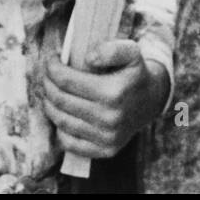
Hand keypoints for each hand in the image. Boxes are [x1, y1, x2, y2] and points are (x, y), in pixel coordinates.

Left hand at [43, 40, 169, 159]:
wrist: (152, 100)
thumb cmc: (134, 73)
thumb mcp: (131, 51)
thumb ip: (112, 49)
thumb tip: (89, 58)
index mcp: (114, 92)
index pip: (66, 80)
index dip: (52, 68)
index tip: (51, 59)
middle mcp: (110, 118)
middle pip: (60, 100)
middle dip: (47, 84)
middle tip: (47, 75)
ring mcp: (108, 137)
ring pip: (61, 121)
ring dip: (49, 105)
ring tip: (50, 92)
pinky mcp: (106, 150)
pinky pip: (69, 143)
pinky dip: (59, 128)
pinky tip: (63, 114)